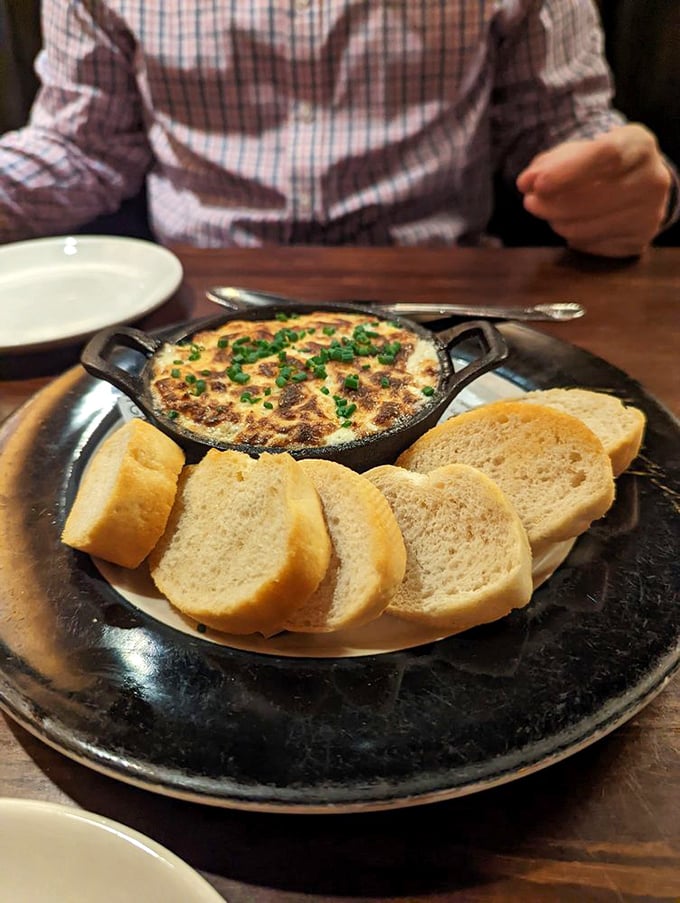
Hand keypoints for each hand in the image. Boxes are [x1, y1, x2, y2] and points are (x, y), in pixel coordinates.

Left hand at [516, 124, 672, 257]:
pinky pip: (590, 246)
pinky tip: (577, 223)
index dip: (567, 172)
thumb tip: (525, 183)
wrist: (632, 185)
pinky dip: (574, 237)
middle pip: (595, 197)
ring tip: (553, 211)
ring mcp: (649, 214)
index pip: (606, 156)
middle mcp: (653, 179)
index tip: (537, 184)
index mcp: (639, 145)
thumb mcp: (574, 154)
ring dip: (558, 223)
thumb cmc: (597, 165)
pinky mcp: (638, 242)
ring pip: (587, 227)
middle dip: (553, 204)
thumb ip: (546, 165)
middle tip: (531, 202)